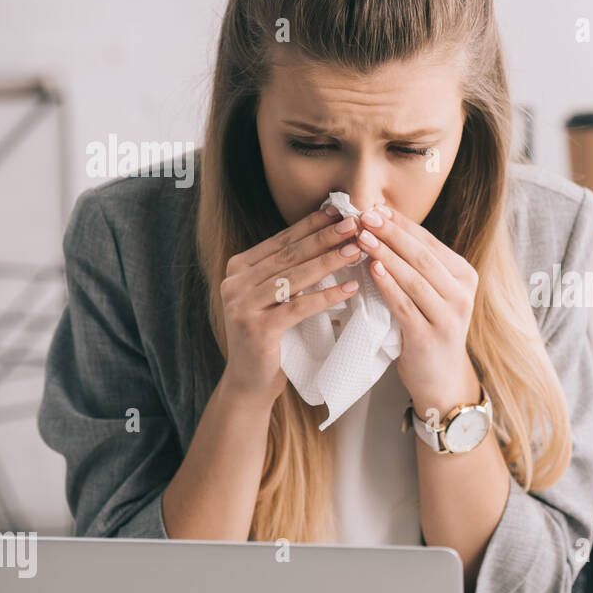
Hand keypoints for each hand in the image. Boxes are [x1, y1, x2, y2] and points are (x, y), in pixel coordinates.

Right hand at [217, 204, 369, 405]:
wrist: (250, 381)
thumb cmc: (271, 336)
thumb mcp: (275, 297)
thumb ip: (290, 271)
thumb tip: (330, 237)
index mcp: (239, 268)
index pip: (282, 240)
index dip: (312, 225)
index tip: (340, 210)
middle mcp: (235, 283)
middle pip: (289, 255)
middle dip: (324, 237)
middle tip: (354, 224)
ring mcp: (242, 306)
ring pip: (294, 278)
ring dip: (329, 261)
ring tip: (357, 250)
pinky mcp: (257, 329)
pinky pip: (299, 308)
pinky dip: (327, 296)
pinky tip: (350, 287)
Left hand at [357, 203, 481, 414]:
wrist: (441, 378)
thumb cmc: (431, 328)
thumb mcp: (433, 293)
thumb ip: (417, 265)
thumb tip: (383, 224)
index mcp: (465, 276)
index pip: (429, 242)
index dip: (401, 224)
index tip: (375, 208)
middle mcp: (462, 294)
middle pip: (422, 256)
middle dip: (391, 233)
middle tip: (365, 216)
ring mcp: (449, 317)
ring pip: (413, 278)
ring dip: (385, 254)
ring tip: (362, 238)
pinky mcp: (429, 337)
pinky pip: (404, 305)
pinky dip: (387, 285)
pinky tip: (372, 269)